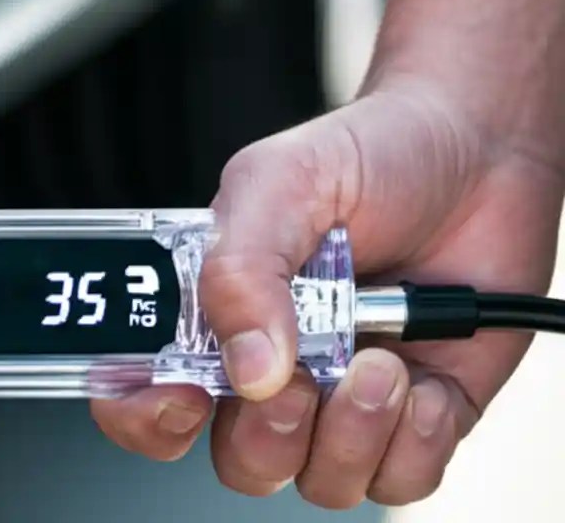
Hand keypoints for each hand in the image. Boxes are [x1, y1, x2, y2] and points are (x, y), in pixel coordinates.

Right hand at [91, 80, 562, 507]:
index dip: (147, 416)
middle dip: (267, 433)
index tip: (183, 395)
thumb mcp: (279, 185)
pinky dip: (415, 440)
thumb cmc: (370, 155)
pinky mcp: (422, 414)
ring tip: (380, 357)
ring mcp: (347, 397)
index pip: (146, 394)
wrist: (481, 147)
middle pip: (240, 459)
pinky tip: (423, 377)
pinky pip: (401, 479)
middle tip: (300, 376)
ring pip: (320, 481)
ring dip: (350, 433)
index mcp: (216, 314)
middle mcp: (274, 367)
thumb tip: (248, 367)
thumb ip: (240, 269)